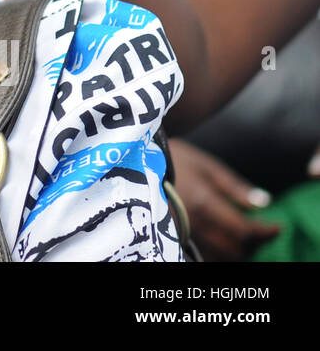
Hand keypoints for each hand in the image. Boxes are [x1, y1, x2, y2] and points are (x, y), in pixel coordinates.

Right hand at [169, 138, 279, 260]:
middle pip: (235, 248)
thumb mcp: (206, 164)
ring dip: (238, 248)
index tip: (277, 225)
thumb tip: (264, 203)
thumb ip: (234, 187)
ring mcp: (182, 231)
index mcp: (205, 203)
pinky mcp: (174, 234)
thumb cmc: (172, 157)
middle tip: (260, 228)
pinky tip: (223, 238)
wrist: (134, 160)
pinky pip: (204, 253)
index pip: (245, 230)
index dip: (266, 231)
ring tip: (243, 234)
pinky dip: (220, 250)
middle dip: (253, 242)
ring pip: (220, 255)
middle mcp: (195, 222)